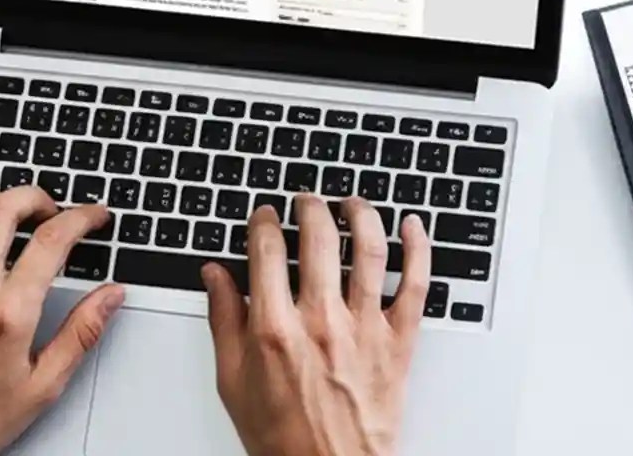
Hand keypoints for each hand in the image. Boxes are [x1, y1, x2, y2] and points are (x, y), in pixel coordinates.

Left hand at [0, 187, 124, 455]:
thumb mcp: (44, 385)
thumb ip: (82, 333)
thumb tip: (111, 297)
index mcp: (7, 314)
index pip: (51, 241)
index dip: (81, 218)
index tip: (94, 216)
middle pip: (3, 210)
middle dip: (37, 197)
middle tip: (54, 209)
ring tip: (11, 208)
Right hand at [202, 195, 430, 455]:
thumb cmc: (282, 436)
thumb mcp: (232, 381)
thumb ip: (223, 320)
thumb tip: (214, 275)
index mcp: (274, 329)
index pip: (268, 250)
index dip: (265, 221)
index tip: (266, 215)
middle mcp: (321, 321)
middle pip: (318, 238)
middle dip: (310, 207)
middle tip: (307, 200)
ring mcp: (363, 329)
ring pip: (369, 249)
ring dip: (360, 214)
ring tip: (351, 203)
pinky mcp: (398, 342)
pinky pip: (415, 284)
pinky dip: (418, 248)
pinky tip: (411, 226)